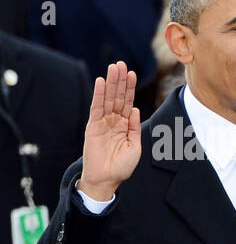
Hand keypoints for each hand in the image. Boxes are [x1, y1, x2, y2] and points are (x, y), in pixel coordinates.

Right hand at [78, 61, 140, 202]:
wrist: (106, 179)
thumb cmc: (121, 166)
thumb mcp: (135, 146)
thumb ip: (134, 128)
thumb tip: (135, 110)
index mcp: (125, 125)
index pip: (127, 102)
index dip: (129, 88)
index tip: (131, 73)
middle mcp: (113, 121)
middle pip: (117, 96)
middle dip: (119, 80)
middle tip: (120, 64)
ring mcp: (102, 122)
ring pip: (107, 99)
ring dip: (110, 83)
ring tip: (113, 68)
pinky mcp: (92, 126)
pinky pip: (96, 108)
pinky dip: (98, 95)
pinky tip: (100, 82)